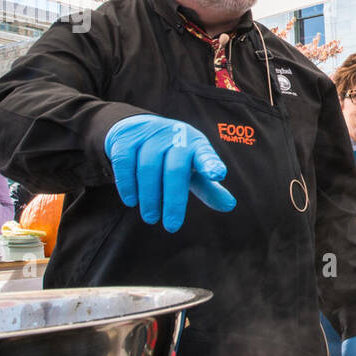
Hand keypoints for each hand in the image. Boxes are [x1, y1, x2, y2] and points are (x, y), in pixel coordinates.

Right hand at [104, 115, 235, 231]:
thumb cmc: (174, 156)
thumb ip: (209, 187)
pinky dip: (127, 184)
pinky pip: (125, 162)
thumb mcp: (193, 169)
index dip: (211, 164)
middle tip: (171, 226)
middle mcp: (175, 136)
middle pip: (174, 169)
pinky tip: (131, 201)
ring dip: (149, 197)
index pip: (205, 154)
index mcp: (196, 145)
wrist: (139, 128)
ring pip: (148, 167)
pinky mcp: (126, 138)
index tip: (218, 174)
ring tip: (151, 218)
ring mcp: (150, 134)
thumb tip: (230, 206)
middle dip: (173, 200)